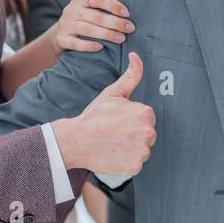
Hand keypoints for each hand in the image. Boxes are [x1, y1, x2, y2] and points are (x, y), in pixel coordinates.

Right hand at [51, 0, 136, 53]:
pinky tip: (101, 48)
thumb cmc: (85, 13)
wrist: (63, 36)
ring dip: (106, 34)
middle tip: (131, 28)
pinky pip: (76, 43)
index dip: (112, 4)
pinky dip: (88, 45)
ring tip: (122, 38)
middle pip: (95, 15)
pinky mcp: (62, 38)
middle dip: (115, 22)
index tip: (127, 11)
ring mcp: (65, 23)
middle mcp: (71, 8)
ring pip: (87, 29)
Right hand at [51, 53, 155, 177]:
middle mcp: (148, 133)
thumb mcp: (113, 93)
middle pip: (148, 135)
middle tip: (114, 133)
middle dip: (134, 135)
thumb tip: (136, 56)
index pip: (147, 119)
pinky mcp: (135, 167)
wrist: (75, 140)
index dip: (132, 121)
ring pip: (143, 150)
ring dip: (131, 149)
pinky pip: (136, 164)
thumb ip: (131, 75)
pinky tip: (114, 155)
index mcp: (145, 113)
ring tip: (113, 144)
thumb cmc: (94, 116)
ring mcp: (142, 151)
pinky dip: (126, 162)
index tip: (118, 122)